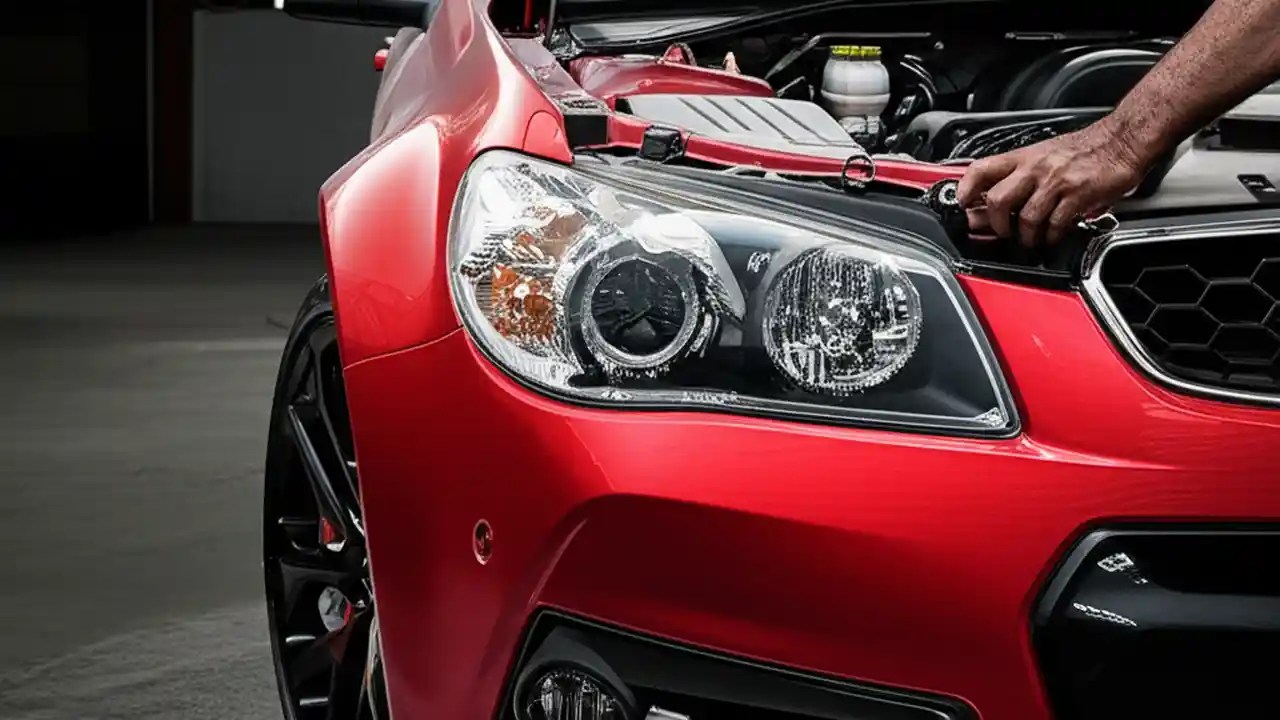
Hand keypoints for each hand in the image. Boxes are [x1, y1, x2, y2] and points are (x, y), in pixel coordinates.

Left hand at [957, 122, 1147, 245]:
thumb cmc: (1084, 149)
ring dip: (1027, 237)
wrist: (1122, 140)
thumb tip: (995, 201)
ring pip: (1027, 218)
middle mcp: (1035, 168)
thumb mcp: (1043, 154)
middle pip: (999, 201)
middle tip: (1003, 232)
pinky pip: (1055, 224)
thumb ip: (1020, 175)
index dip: (966, 189)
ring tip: (1031, 239)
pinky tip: (1052, 236)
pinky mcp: (1077, 196)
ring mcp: (1056, 182)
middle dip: (997, 224)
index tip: (964, 204)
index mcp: (1023, 157)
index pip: (981, 169)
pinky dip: (1050, 237)